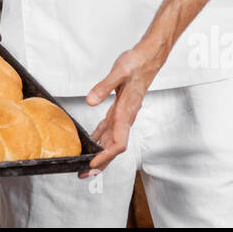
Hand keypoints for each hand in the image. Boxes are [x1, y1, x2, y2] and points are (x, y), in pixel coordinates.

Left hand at [81, 40, 166, 176]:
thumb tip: (90, 101)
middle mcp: (126, 117)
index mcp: (126, 112)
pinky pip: (109, 128)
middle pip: (114, 148)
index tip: (92, 165)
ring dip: (99, 154)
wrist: (149, 57)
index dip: (105, 157)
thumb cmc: (137, 64)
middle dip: (100, 164)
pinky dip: (100, 137)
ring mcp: (124, 114)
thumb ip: (104, 87)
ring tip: (85, 164)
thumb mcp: (118, 72)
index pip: (118, 143)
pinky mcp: (120, 108)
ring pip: (111, 140)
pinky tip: (92, 140)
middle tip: (83, 174)